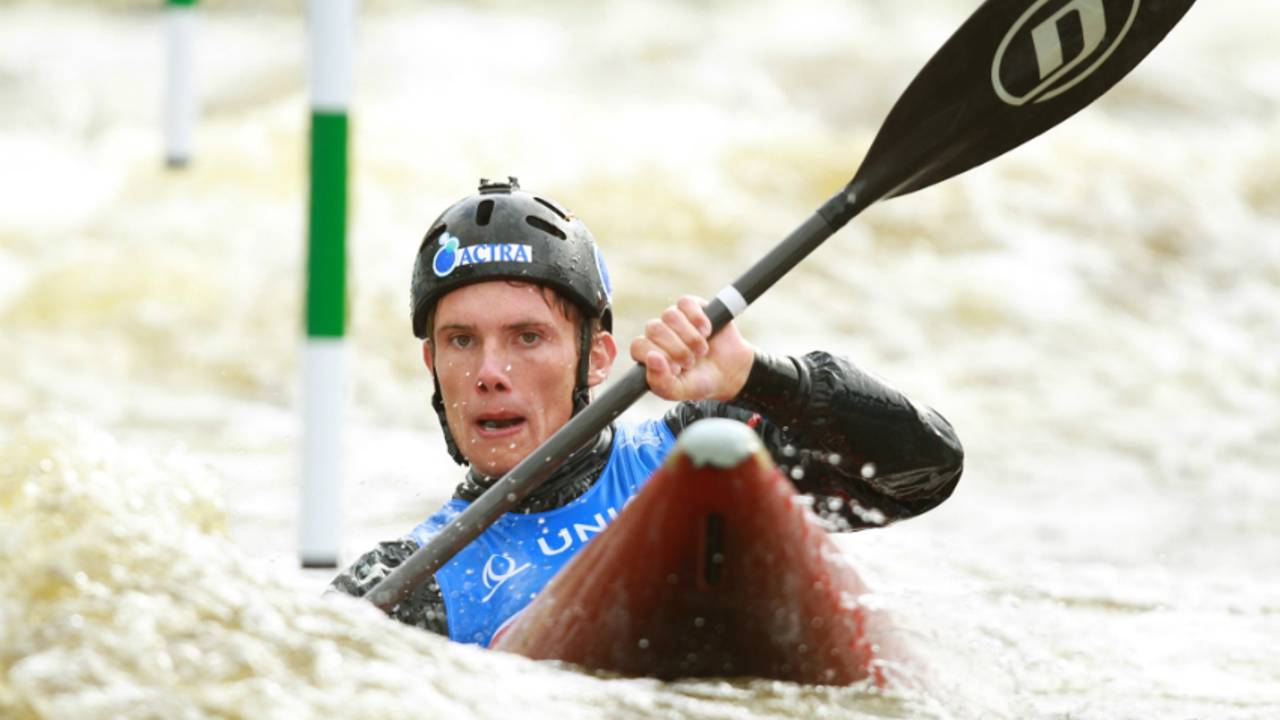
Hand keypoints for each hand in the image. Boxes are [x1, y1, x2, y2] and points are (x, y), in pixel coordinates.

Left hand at [629, 295, 754, 402]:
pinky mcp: (692, 307)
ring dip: (689, 337)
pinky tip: (707, 332)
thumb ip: (661, 382)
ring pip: (670, 315)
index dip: (657, 355)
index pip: (638, 346)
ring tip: (701, 351)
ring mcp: (674, 318)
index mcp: (649, 353)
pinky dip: (698, 319)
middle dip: (676, 349)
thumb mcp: (679, 391)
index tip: (675, 369)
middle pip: (654, 329)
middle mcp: (658, 334)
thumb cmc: (699, 382)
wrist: (729, 373)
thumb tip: (652, 358)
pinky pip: (685, 303)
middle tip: (691, 362)